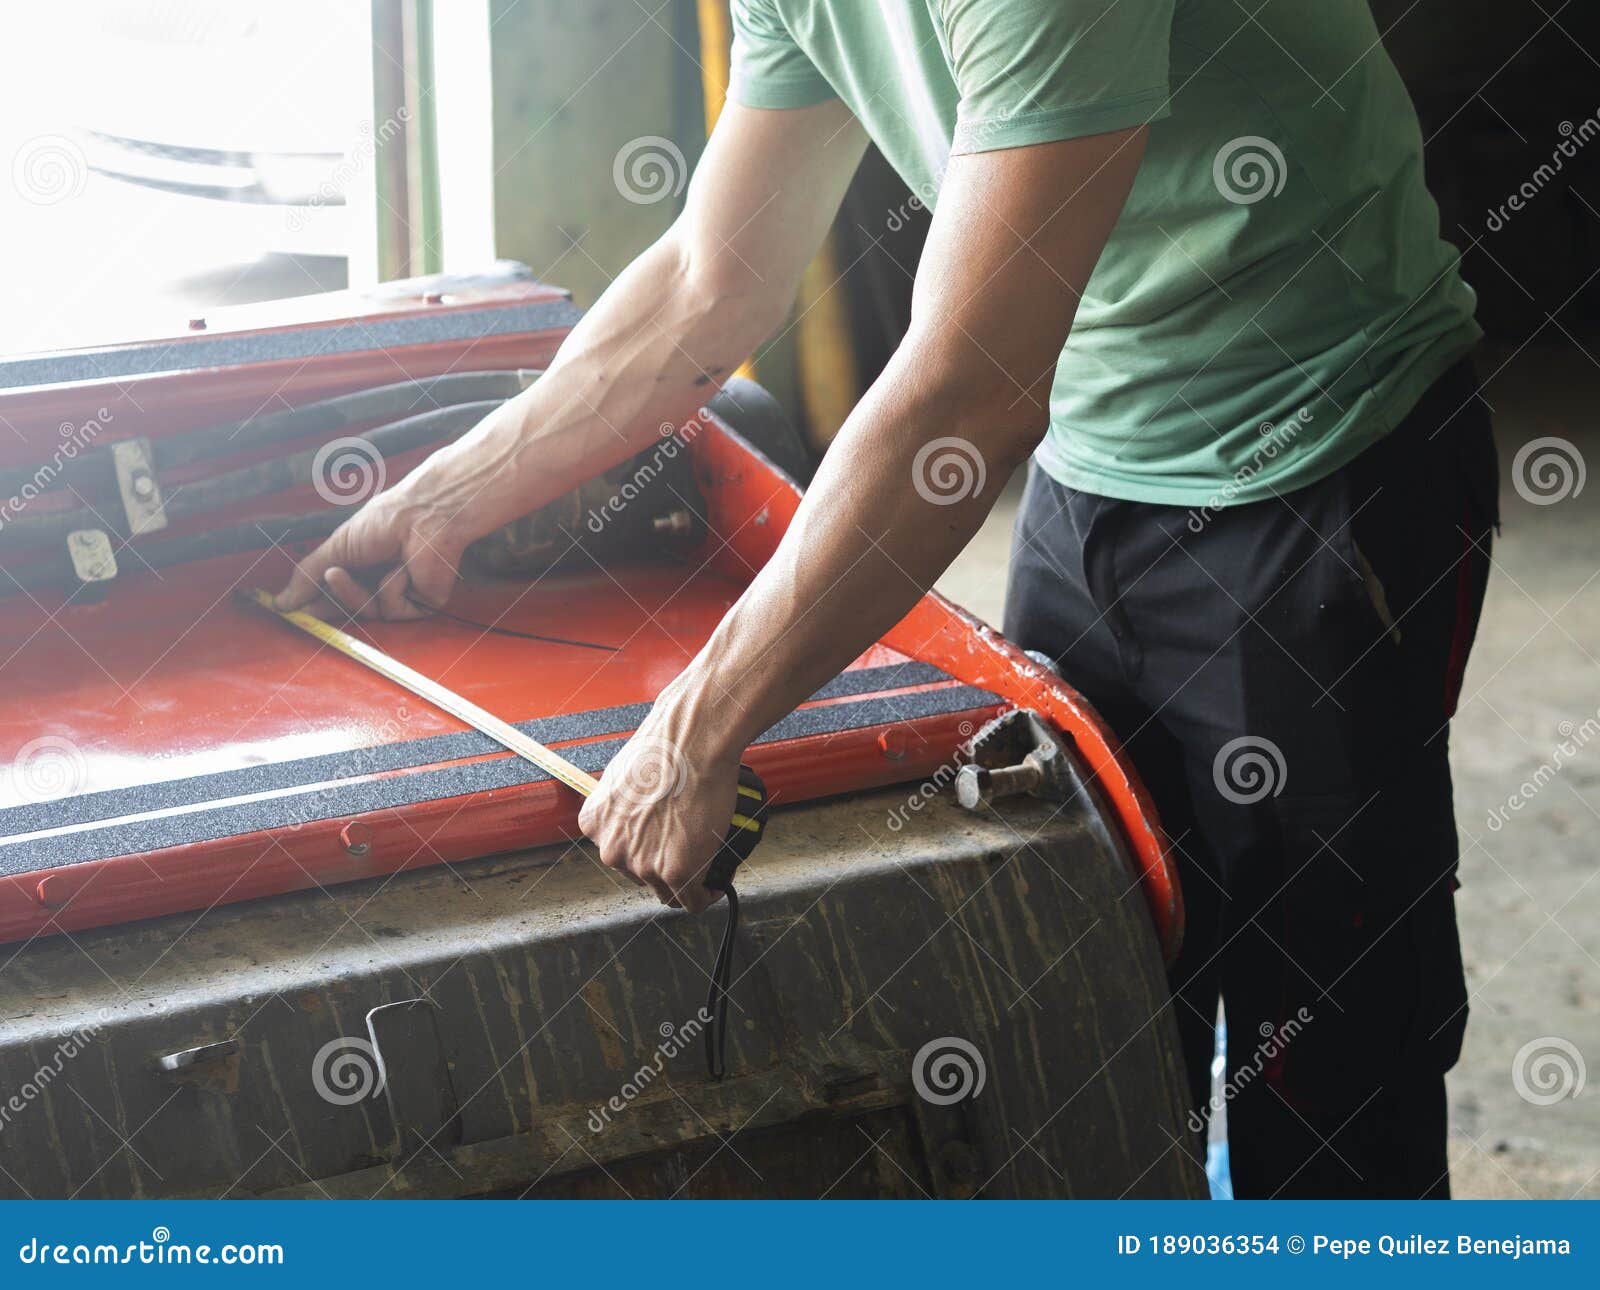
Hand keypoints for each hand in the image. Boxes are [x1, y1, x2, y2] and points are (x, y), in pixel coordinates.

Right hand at [274, 488, 465, 619]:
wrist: (421, 516)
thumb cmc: (384, 522)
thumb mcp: (336, 547)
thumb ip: (306, 576)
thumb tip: (280, 602)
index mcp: (363, 565)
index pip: (336, 594)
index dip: (315, 604)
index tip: (292, 612)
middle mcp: (381, 581)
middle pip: (351, 609)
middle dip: (331, 606)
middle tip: (307, 611)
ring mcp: (403, 594)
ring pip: (368, 613)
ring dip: (354, 593)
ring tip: (354, 569)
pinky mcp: (423, 604)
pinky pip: (392, 611)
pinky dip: (390, 589)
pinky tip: (400, 569)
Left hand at [579, 722, 740, 913]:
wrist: (692, 740)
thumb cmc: (667, 746)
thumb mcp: (627, 774)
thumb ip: (626, 801)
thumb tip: (644, 809)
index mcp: (595, 824)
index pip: (618, 854)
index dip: (644, 853)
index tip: (662, 849)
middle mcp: (612, 849)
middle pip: (640, 875)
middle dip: (664, 866)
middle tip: (689, 850)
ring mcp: (643, 864)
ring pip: (667, 890)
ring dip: (686, 882)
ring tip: (706, 865)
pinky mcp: (676, 871)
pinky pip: (693, 900)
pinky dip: (706, 894)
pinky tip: (716, 882)